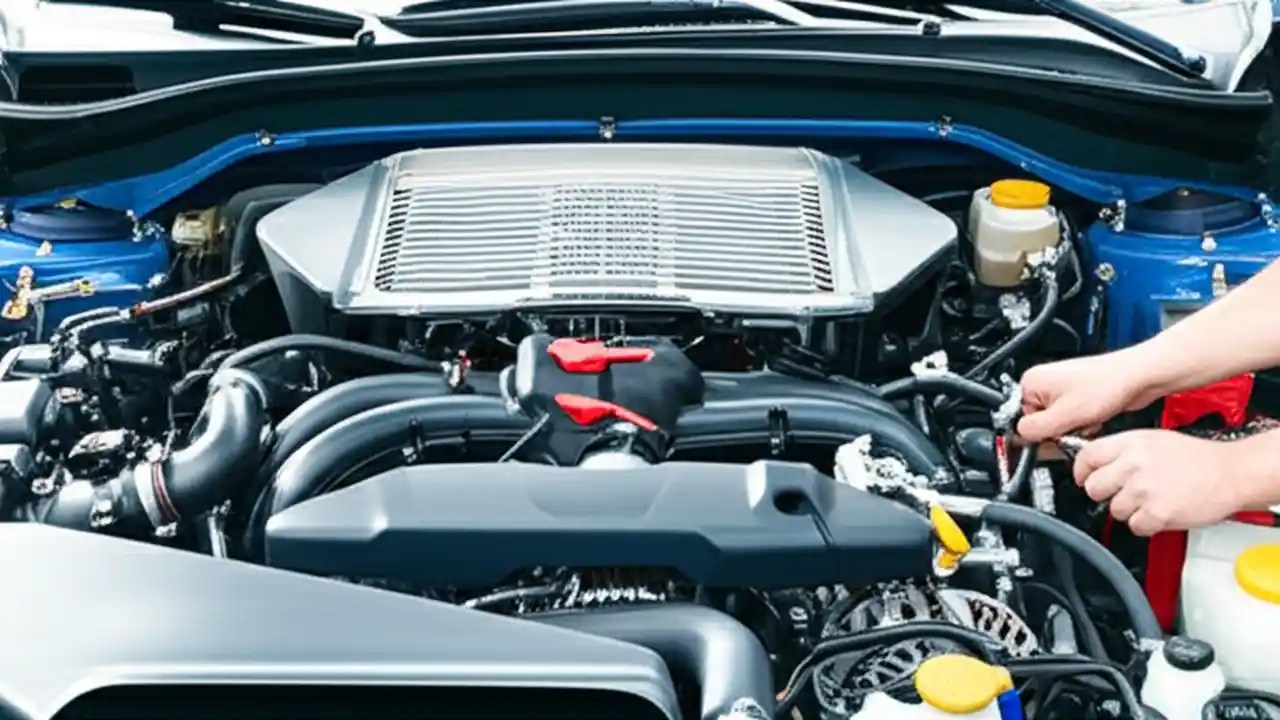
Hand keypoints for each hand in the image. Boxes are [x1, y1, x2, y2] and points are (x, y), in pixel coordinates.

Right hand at [1017, 352, 1152, 442]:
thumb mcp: (1064, 416)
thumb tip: (1020, 436)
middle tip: (1077, 424)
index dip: (1041, 430)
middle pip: (1040, 422)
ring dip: (1074, 427)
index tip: (1057, 431)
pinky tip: (1094, 416)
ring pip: (1058, 422)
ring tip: (1089, 417)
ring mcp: (1061, 388)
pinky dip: (1083, 422)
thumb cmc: (1106, 385)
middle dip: (1060, 429)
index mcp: (1031, 381)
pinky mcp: (1077, 395)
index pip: (1021, 419)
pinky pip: (1072, 418)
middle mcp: (1044, 382)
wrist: (1137, 377)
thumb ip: (1035, 429)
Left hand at [1073, 430, 1244, 535]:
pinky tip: (1160, 511)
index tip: (1085, 478)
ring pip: (1114, 510)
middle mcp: (1133, 464)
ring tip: (1151, 500)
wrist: (1231, 472)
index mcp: (1130, 443)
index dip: (1082, 471)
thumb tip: (1095, 462)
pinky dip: (1146, 524)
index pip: (1086, 457)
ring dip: (1130, 511)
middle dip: (1106, 494)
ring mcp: (1144, 489)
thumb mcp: (1152, 439)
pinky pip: (1135, 526)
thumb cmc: (1196, 457)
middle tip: (1124, 493)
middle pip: (1093, 488)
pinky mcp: (1157, 512)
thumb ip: (1122, 450)